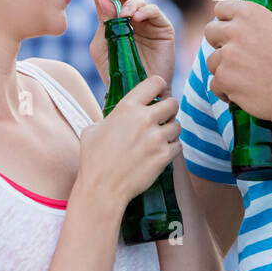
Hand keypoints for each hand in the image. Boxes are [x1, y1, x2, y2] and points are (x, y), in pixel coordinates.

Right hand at [77, 75, 180, 209]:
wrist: (102, 188)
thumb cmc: (93, 159)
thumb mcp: (93, 128)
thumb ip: (111, 117)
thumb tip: (119, 116)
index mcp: (127, 107)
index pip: (155, 82)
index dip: (158, 87)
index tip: (156, 95)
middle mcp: (144, 119)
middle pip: (173, 103)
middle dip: (169, 110)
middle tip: (162, 119)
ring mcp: (156, 138)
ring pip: (177, 126)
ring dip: (170, 131)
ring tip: (158, 139)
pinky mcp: (164, 156)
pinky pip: (178, 145)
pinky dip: (171, 149)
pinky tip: (160, 153)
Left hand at [87, 0, 175, 96]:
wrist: (136, 92)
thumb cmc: (117, 72)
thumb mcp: (102, 47)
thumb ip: (102, 23)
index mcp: (116, 21)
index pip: (112, 0)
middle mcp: (132, 19)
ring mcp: (148, 23)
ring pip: (141, 1)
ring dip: (131, 3)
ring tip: (125, 14)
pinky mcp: (163, 29)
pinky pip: (155, 12)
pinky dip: (146, 11)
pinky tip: (136, 18)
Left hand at [204, 0, 271, 126]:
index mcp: (251, 14)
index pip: (222, 7)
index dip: (226, 17)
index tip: (230, 25)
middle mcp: (235, 33)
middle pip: (210, 32)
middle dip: (219, 40)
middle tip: (234, 51)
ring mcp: (227, 58)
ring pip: (212, 60)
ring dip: (224, 67)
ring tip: (241, 75)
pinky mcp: (225, 81)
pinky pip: (214, 84)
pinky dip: (224, 89)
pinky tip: (237, 92)